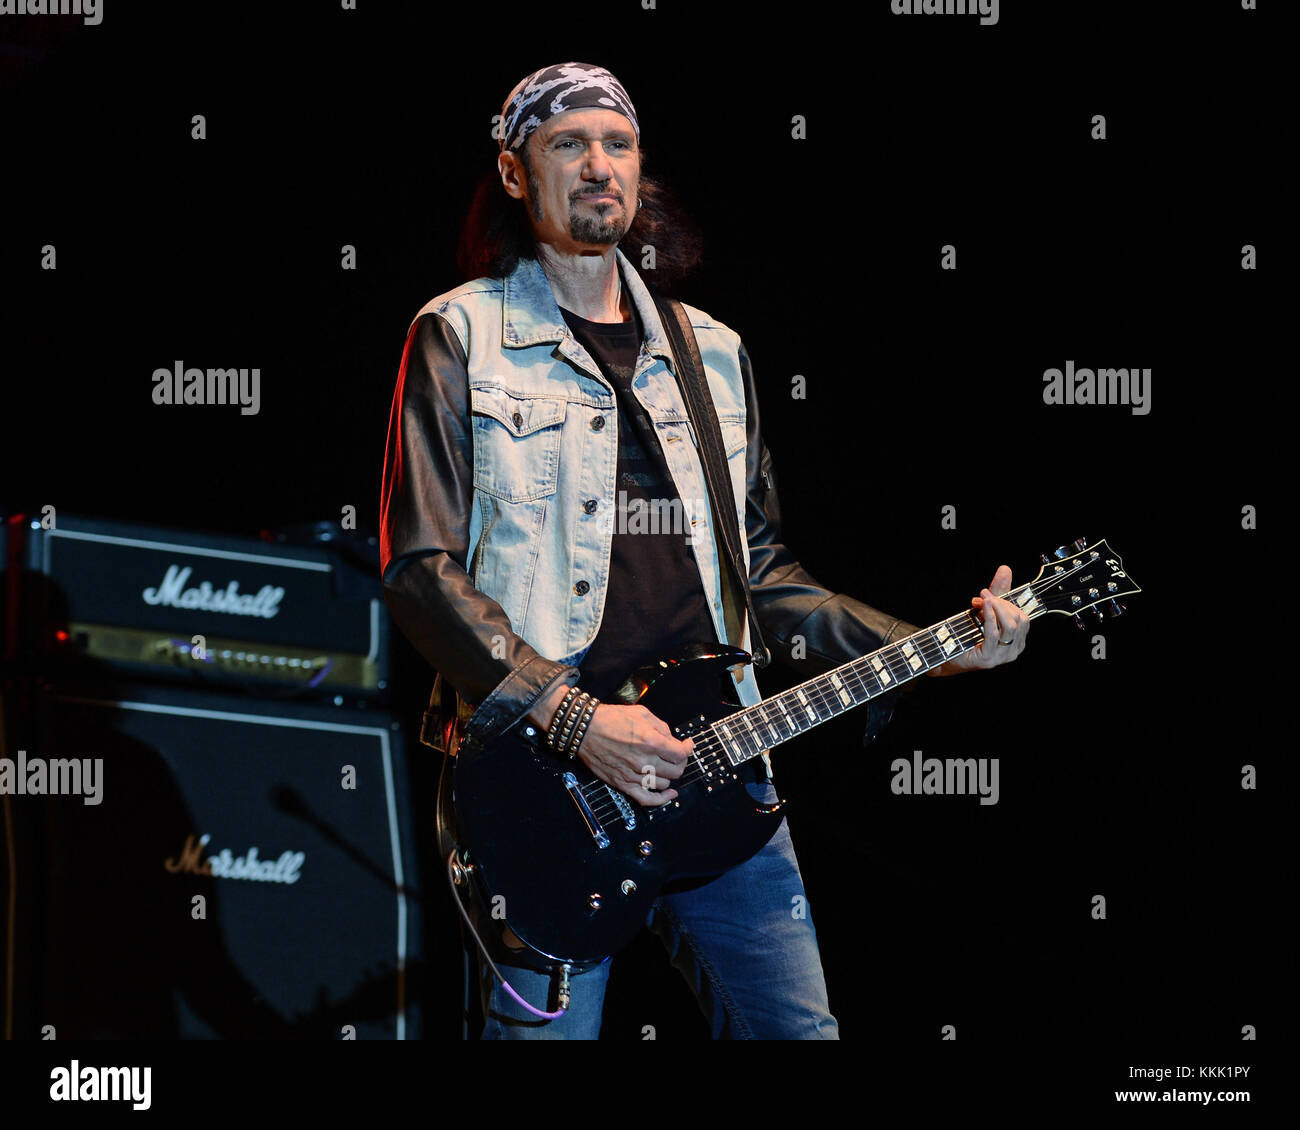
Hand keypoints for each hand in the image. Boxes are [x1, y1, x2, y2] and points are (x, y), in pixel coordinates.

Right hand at [575, 703, 692, 806]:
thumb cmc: (610, 719)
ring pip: (664, 783)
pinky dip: (661, 800)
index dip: (688, 749)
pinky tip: (669, 794)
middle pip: (676, 770)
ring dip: (668, 775)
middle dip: (679, 762)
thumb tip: (672, 740)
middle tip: (675, 755)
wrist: (585, 729)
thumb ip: (661, 727)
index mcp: (651, 741)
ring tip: (663, 766)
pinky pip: (647, 799)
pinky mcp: (623, 784)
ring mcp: (634, 775)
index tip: (687, 745)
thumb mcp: (641, 713)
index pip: (681, 754)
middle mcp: (644, 761)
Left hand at [932, 564, 1028, 673]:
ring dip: (996, 608)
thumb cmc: (966, 634)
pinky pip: (994, 634)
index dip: (1007, 603)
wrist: (945, 655)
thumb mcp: (985, 610)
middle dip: (1001, 603)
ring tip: (982, 600)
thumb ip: (998, 592)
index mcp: (1017, 641)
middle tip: (983, 596)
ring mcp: (1002, 657)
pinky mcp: (989, 658)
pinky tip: (982, 607)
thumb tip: (1005, 569)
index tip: (988, 596)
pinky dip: (989, 617)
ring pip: (1010, 626)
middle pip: (1018, 620)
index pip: (1023, 618)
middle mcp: (1014, 650)